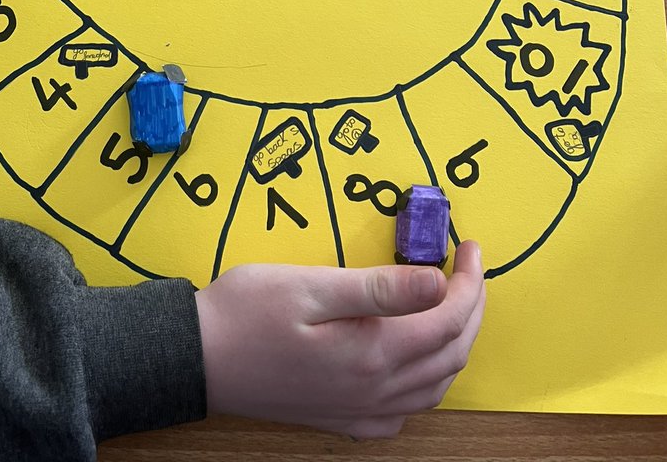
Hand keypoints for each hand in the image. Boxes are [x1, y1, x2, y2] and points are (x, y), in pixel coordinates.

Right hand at [195, 240, 484, 438]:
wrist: (195, 359)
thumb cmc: (246, 311)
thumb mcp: (311, 285)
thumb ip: (378, 288)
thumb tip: (439, 283)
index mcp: (373, 354)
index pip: (447, 319)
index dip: (469, 283)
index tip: (470, 247)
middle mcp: (375, 392)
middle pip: (450, 354)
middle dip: (471, 308)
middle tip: (469, 268)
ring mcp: (358, 412)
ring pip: (434, 386)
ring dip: (455, 344)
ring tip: (452, 303)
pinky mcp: (340, 419)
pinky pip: (404, 412)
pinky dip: (427, 384)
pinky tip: (416, 362)